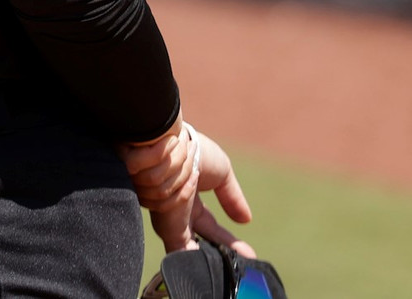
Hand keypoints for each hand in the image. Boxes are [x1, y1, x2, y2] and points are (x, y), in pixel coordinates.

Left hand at [122, 122, 254, 255]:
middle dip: (215, 261)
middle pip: (195, 247)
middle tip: (235, 271)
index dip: (228, 244)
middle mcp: (175, 212)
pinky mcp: (162, 221)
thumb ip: (232, 197)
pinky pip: (179, 247)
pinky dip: (190, 257)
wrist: (167, 139)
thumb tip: (246, 220)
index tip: (248, 256)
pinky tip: (201, 266)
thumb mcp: (221, 172)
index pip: (210, 229)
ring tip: (217, 238)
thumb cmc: (191, 149)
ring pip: (188, 248)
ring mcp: (167, 219)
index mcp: (188, 201)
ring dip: (207, 246)